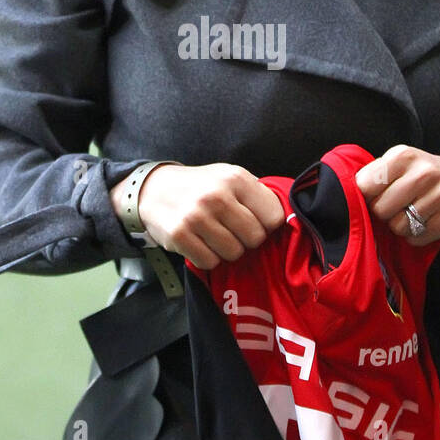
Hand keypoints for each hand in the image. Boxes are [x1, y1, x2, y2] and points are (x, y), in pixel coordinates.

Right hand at [111, 162, 285, 269]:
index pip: (274, 217)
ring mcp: (196, 216)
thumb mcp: (229, 177)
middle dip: (246, 240)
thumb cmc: (200, 186)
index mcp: (236, 178)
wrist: (153, 189)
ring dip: (226, 250)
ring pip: (234, 253)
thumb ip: (255, 195)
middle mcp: (216, 196)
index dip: (266, 225)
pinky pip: (210, 262)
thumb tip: (287, 220)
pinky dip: (207, 258)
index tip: (253, 222)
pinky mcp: (179, 236)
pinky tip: (199, 243)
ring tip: (214, 236)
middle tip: (231, 231)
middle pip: (255, 239)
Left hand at [354, 144, 439, 246]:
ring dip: (400, 226)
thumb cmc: (423, 172)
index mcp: (404, 156)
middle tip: (395, 206)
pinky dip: (415, 235)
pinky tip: (424, 222)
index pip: (365, 186)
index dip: (366, 196)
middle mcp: (424, 174)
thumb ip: (374, 174)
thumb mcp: (400, 161)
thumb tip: (346, 195)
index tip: (374, 195)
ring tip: (410, 214)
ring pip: (399, 227)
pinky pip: (417, 238)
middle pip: (381, 209)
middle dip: (383, 213)